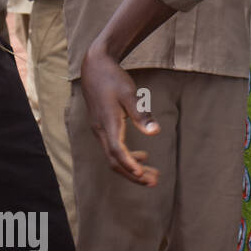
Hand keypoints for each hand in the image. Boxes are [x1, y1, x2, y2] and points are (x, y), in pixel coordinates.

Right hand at [79, 46, 160, 185]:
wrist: (94, 67)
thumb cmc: (113, 79)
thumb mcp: (130, 94)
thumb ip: (142, 114)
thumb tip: (156, 132)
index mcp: (107, 124)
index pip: (117, 152)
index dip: (130, 165)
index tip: (143, 176)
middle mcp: (101, 131)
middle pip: (114, 161)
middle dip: (133, 174)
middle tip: (154, 182)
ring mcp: (100, 130)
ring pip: (114, 157)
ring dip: (132, 168)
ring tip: (153, 175)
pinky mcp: (103, 127)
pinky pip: (113, 149)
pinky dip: (127, 157)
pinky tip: (144, 157)